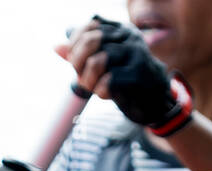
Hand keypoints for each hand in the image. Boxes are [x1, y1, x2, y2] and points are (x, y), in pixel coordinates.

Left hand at [55, 17, 189, 130]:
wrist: (154, 101)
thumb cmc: (125, 82)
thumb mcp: (101, 66)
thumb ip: (81, 56)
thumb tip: (56, 47)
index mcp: (119, 30)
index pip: (89, 27)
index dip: (75, 45)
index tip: (75, 64)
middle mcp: (128, 36)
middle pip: (91, 41)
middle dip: (78, 63)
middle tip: (80, 79)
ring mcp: (135, 53)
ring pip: (98, 61)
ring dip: (88, 80)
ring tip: (92, 89)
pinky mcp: (139, 74)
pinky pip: (109, 80)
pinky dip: (101, 91)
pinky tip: (105, 94)